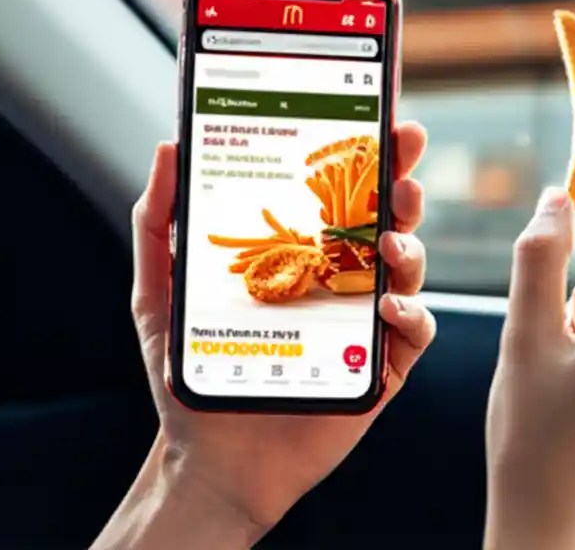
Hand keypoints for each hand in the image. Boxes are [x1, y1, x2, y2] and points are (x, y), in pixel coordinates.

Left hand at [94, 122, 434, 548]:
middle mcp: (342, 281)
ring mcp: (366, 323)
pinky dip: (412, 312)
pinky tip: (386, 306)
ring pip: (410, 268)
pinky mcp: (383, 369)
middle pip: (388, 220)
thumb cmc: (193, 372)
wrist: (211, 457)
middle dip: (405, 183)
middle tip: (404, 162)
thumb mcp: (161, 291)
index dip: (368, 155)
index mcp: (302, 255)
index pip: (342, 195)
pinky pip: (416, 332)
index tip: (384, 118)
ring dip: (411, 243)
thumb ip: (159, 223)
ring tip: (389, 237)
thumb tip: (168, 149)